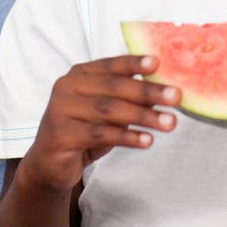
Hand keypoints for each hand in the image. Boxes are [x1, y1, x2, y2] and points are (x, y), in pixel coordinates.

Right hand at [20, 54, 180, 193]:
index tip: (158, 63)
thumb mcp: (107, 112)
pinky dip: (127, 137)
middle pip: (114, 87)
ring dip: (143, 116)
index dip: (134, 62)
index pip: (111, 64)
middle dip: (148, 91)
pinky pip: (99, 134)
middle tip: (176, 97)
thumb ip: (128, 98)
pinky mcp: (61, 135)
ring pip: (109, 110)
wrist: (49, 164)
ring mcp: (61, 110)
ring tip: (170, 123)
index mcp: (80, 74)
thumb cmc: (84, 131)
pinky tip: (147, 140)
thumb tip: (164, 90)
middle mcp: (67, 86)